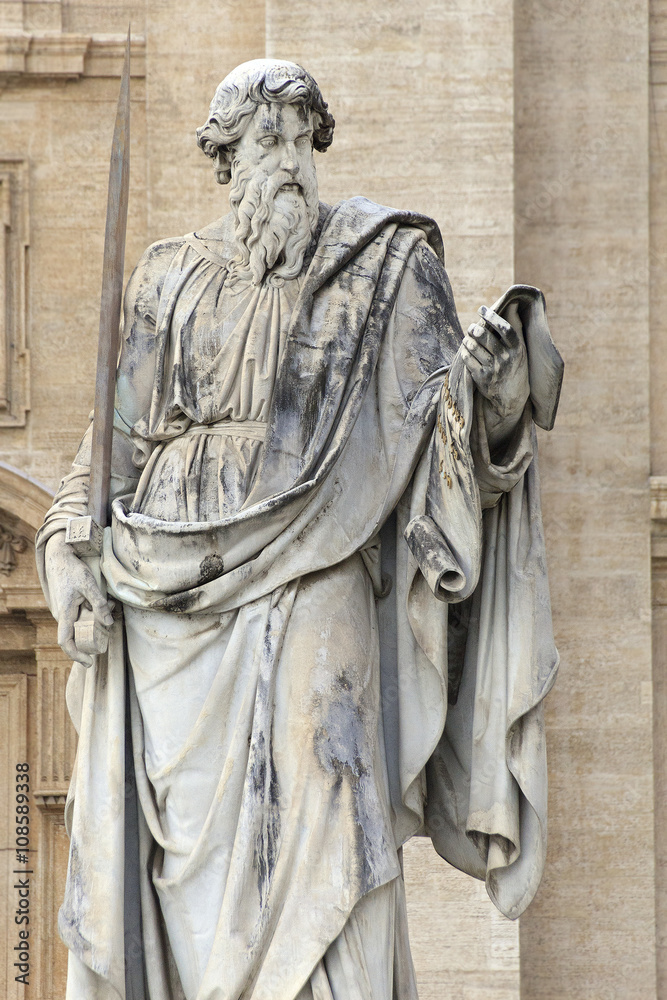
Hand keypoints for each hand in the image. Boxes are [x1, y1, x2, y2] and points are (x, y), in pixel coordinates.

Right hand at [44, 531, 113, 666]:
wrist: (59, 557)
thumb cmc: (73, 569)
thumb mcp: (89, 585)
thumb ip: (99, 604)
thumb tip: (108, 624)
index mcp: (65, 612)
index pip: (65, 642)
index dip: (76, 655)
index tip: (89, 662)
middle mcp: (61, 615)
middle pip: (76, 635)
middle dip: (93, 636)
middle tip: (109, 630)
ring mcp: (63, 611)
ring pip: (80, 625)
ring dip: (95, 622)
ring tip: (109, 605)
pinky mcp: (67, 606)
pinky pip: (79, 616)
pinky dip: (92, 613)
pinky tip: (105, 602)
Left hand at [460, 305, 529, 420]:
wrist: (512, 397)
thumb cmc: (516, 366)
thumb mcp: (521, 348)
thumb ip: (515, 326)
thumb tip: (512, 304)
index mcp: (517, 349)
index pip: (505, 329)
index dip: (492, 317)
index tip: (481, 309)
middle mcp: (506, 359)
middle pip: (485, 337)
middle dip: (474, 329)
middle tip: (471, 327)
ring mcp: (493, 369)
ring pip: (473, 347)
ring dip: (467, 340)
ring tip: (468, 338)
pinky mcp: (482, 378)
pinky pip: (467, 359)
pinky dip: (464, 352)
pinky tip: (465, 349)